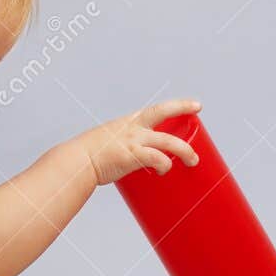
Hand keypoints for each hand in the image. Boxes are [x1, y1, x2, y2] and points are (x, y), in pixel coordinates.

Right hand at [76, 98, 201, 185]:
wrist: (77, 162)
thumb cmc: (91, 158)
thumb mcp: (111, 145)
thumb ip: (127, 151)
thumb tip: (140, 166)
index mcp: (129, 123)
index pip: (157, 109)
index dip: (178, 105)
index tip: (194, 105)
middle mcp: (133, 128)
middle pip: (163, 112)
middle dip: (182, 107)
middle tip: (198, 108)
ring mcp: (133, 141)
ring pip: (167, 141)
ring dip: (184, 151)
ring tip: (193, 161)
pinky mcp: (132, 156)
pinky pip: (156, 158)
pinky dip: (164, 164)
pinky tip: (165, 170)